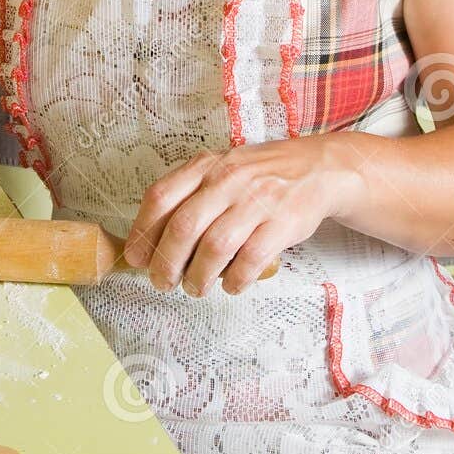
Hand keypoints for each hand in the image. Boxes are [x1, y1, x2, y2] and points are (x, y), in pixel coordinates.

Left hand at [122, 136, 364, 295]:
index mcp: (205, 166)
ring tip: (195, 287)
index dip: (142, 232)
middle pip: (184, 227)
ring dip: (199, 276)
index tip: (136, 258)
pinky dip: (235, 280)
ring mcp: (256, 200)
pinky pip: (251, 260)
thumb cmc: (258, 175)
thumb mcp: (219, 170)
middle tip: (162, 282)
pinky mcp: (282, 223)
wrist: (316, 169)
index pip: (160, 197)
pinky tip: (230, 285)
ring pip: (215, 247)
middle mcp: (227, 180)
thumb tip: (150, 239)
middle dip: (166, 263)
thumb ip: (187, 195)